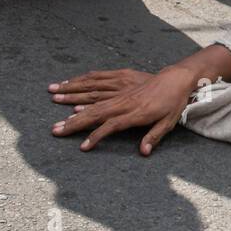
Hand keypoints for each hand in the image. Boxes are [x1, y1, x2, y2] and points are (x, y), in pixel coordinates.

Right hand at [51, 65, 199, 154]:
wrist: (177, 78)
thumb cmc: (173, 103)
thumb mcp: (168, 122)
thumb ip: (154, 136)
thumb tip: (143, 152)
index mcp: (137, 113)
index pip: (112, 126)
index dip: (97, 136)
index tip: (83, 146)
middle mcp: (126, 101)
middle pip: (96, 112)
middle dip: (74, 122)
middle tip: (55, 130)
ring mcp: (121, 89)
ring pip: (93, 96)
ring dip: (71, 98)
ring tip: (53, 101)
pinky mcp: (120, 80)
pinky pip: (98, 81)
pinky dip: (82, 83)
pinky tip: (68, 85)